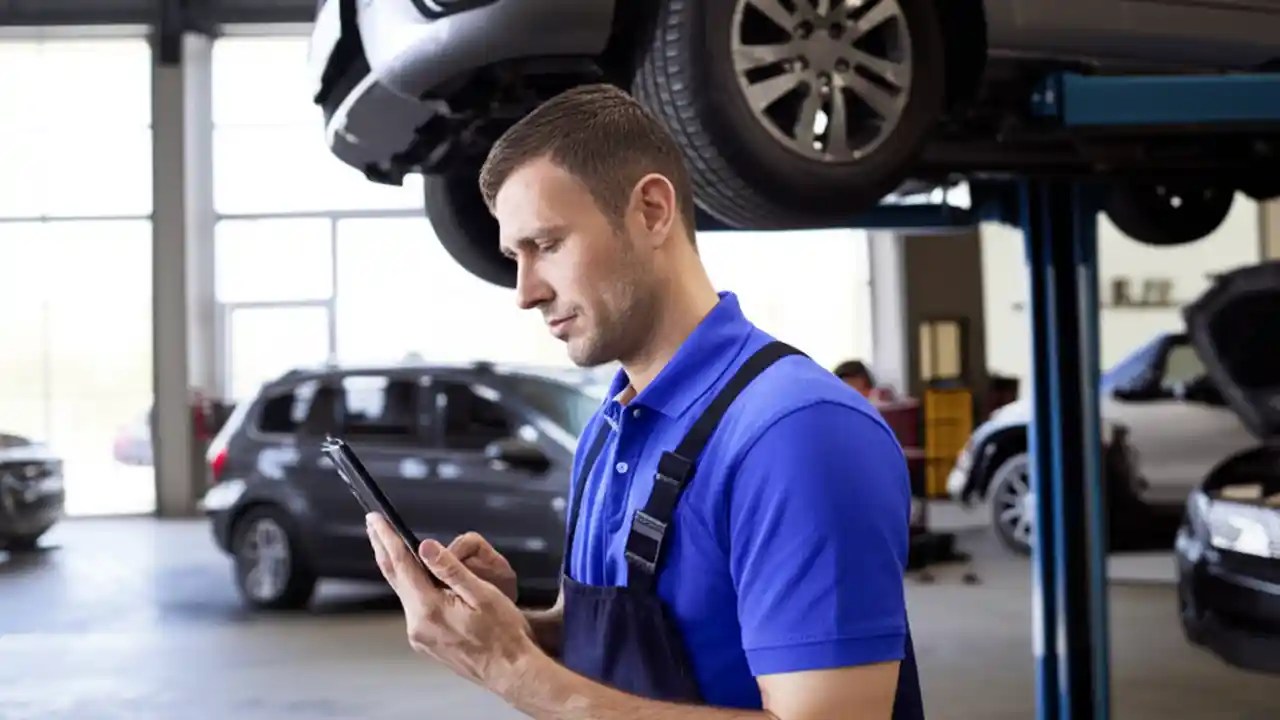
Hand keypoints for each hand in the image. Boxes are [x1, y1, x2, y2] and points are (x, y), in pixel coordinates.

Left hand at [365, 513, 539, 692]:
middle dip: (383, 548)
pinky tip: (413, 574)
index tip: (376, 520)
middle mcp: (417, 624)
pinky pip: (413, 605)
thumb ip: (451, 569)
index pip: (403, 565)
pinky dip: (410, 584)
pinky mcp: (426, 641)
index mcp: (430, 609)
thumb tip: (426, 547)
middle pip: (395, 578)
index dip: (388, 538)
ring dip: (397, 566)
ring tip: (388, 543)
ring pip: (404, 592)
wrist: (510, 672)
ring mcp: (420, 635)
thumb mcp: (483, 594)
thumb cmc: (503, 635)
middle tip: (372, 524)